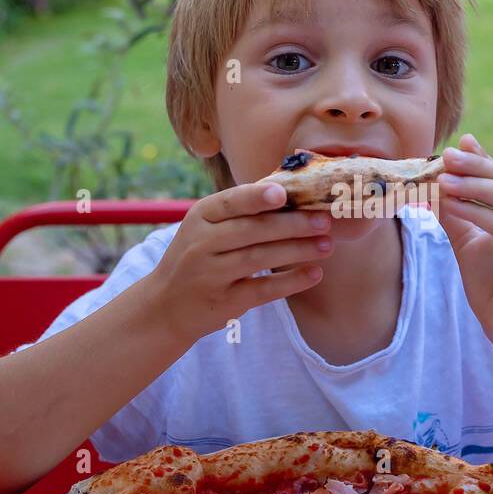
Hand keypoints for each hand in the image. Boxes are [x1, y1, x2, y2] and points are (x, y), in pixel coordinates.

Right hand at [149, 181, 333, 347]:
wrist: (166, 305)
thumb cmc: (197, 257)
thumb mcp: (204, 228)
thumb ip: (238, 211)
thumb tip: (289, 188)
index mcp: (200, 217)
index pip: (230, 202)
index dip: (256, 197)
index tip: (284, 193)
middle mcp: (202, 244)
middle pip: (252, 230)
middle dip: (292, 224)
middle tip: (324, 220)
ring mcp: (211, 274)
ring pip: (259, 258)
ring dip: (297, 250)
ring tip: (326, 245)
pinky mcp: (224, 301)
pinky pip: (262, 290)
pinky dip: (290, 282)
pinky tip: (314, 274)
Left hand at [435, 133, 492, 370]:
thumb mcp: (470, 247)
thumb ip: (458, 217)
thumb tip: (436, 189)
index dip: (481, 160)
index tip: (455, 145)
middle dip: (477, 165)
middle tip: (446, 154)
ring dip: (475, 185)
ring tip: (445, 177)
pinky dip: (477, 213)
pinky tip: (452, 205)